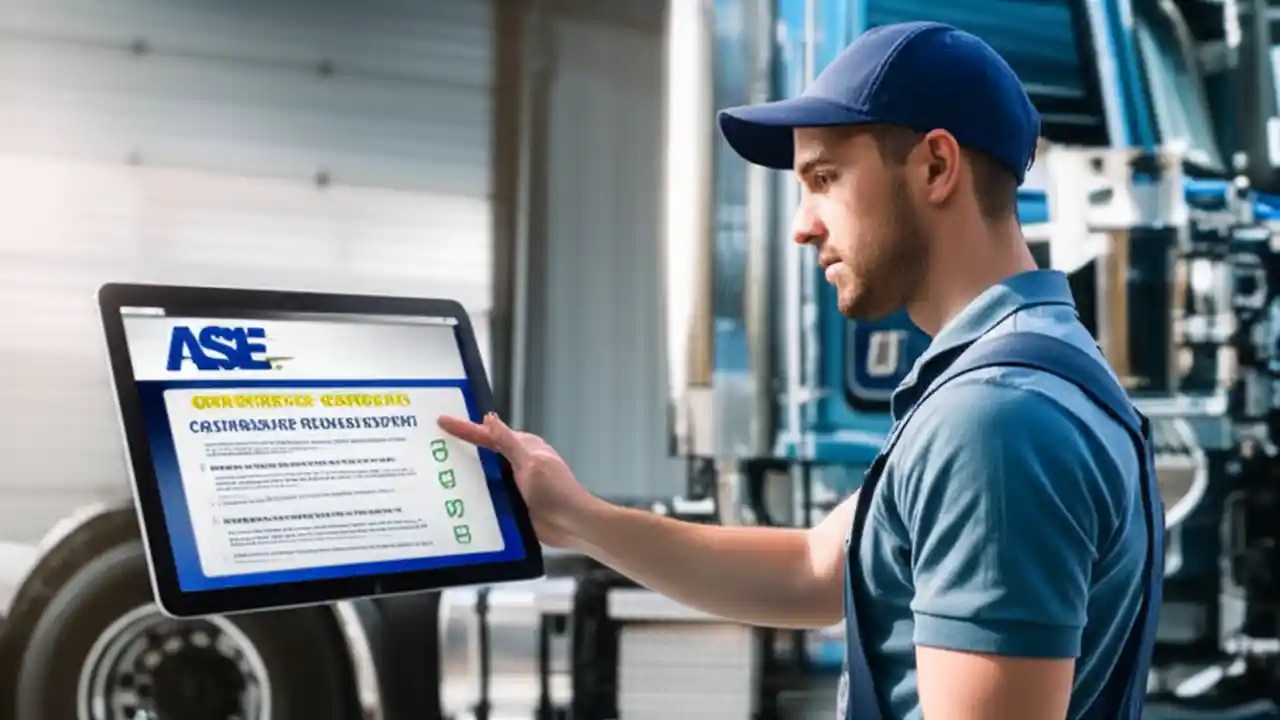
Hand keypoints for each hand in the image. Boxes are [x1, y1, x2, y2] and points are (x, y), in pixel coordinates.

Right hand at [437, 412, 598, 548]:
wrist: (572, 526)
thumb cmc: (556, 492)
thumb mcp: (530, 464)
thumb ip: (509, 443)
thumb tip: (489, 418)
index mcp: (524, 447)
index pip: (489, 434)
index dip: (465, 428)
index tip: (441, 421)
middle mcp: (518, 463)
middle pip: (484, 453)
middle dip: (460, 449)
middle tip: (430, 445)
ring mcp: (514, 484)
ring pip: (484, 475)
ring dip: (464, 475)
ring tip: (434, 473)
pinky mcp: (512, 503)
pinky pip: (488, 495)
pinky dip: (473, 495)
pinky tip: (454, 499)